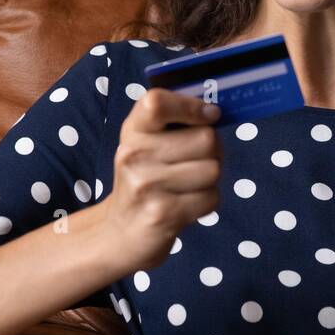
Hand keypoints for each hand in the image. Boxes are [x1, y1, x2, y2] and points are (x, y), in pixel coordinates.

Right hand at [98, 87, 223, 279]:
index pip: (158, 102)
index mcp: (133, 130)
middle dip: (214, 151)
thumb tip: (214, 112)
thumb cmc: (146, 178)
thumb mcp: (148, 142)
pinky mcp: (162, 214)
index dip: (192, 106)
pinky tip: (187, 203)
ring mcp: (146, 185)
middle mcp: (134, 154)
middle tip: (197, 161)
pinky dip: (207, 201)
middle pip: (206, 138)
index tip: (209, 116)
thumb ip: (176, 120)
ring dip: (210, 179)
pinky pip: (211, 197)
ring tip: (190, 184)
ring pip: (213, 169)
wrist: (120, 231)